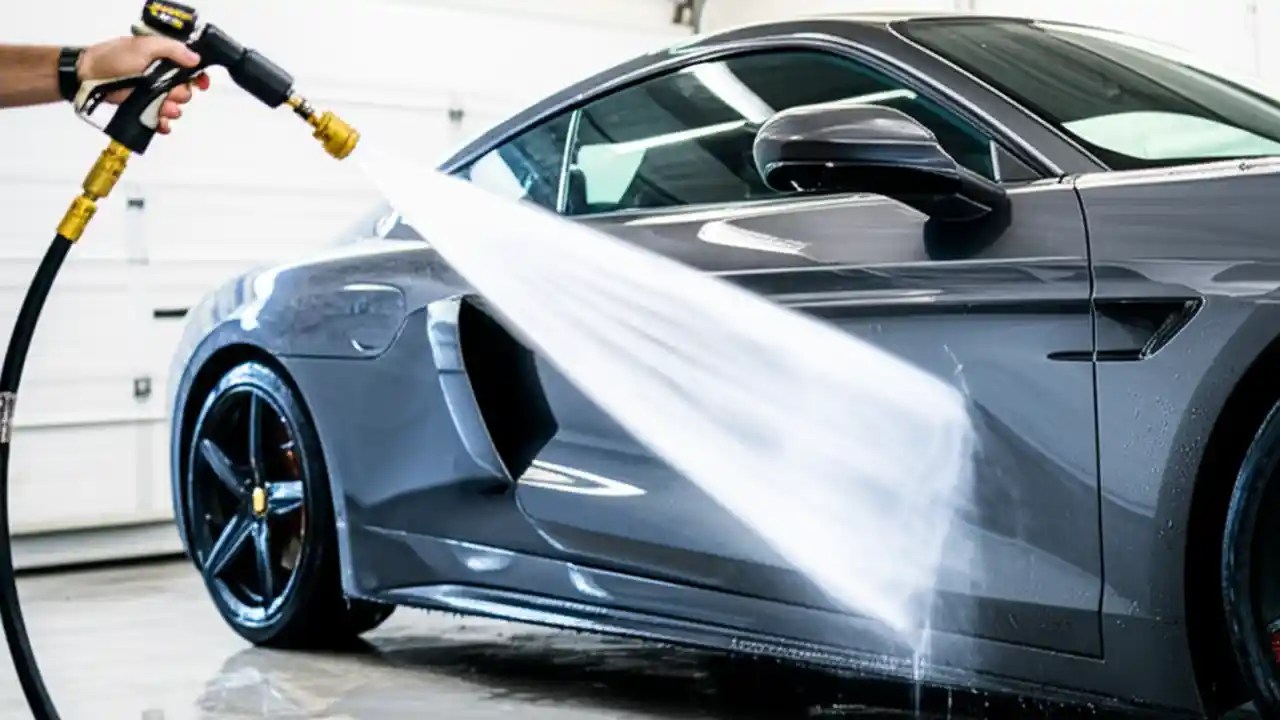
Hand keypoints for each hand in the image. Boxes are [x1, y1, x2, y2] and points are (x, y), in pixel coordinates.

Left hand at [77, 35, 211, 133]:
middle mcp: (160, 77)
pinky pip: (161, 122)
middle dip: (180, 94)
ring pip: (175, 108)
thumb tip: (195, 58)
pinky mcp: (143, 109)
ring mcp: (152, 94)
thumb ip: (171, 49)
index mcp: (164, 59)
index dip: (199, 77)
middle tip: (168, 92)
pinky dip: (162, 124)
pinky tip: (159, 122)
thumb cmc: (112, 58)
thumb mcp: (143, 45)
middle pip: (186, 91)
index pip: (191, 69)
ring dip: (171, 109)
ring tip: (161, 106)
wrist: (88, 76)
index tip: (201, 83)